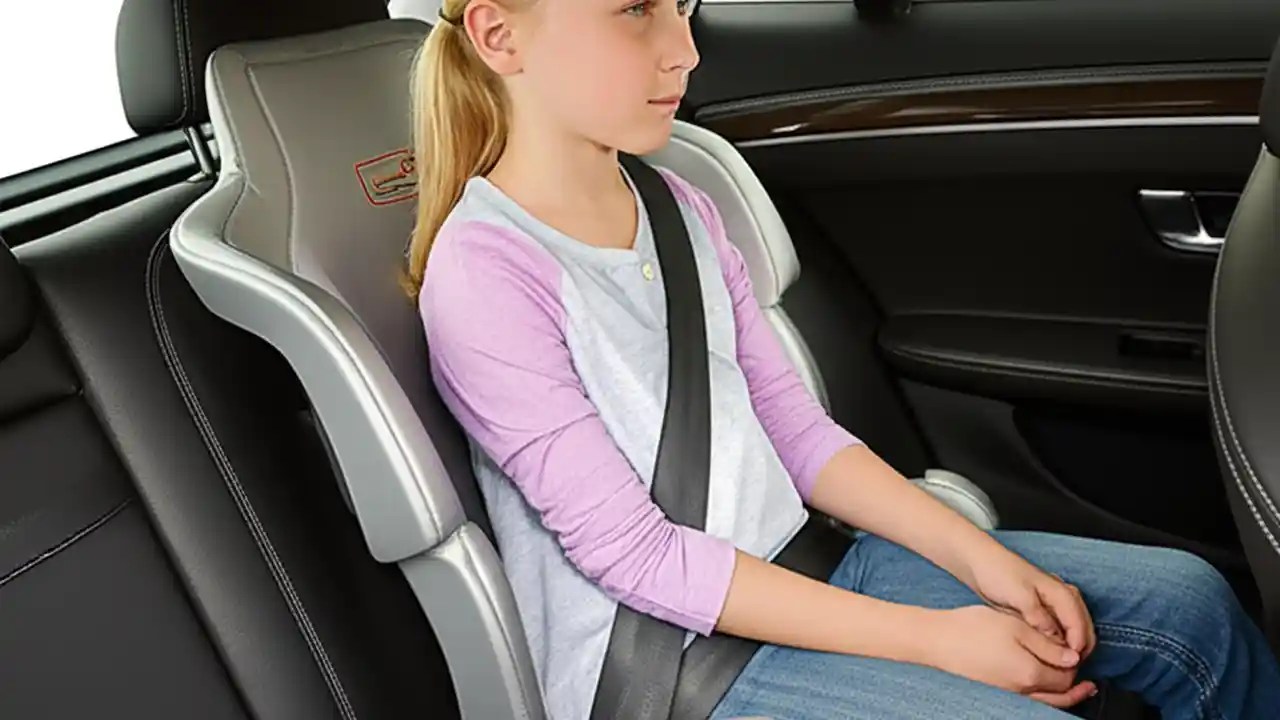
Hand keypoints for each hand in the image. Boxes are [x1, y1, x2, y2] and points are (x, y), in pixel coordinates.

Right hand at [925, 605, 1097, 708]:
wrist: (937, 641)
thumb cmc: (974, 629)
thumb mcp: (1017, 627)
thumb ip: (1047, 645)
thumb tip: (1072, 659)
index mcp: (1031, 674)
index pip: (1066, 676)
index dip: (1075, 665)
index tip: (1076, 653)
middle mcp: (1022, 690)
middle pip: (1058, 695)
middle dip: (1075, 689)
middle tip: (1090, 685)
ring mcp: (1007, 693)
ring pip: (1043, 701)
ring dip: (1061, 696)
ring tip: (1074, 691)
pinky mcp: (995, 691)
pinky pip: (1028, 699)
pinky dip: (1042, 696)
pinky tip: (1040, 685)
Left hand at [964, 545, 1096, 659]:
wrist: (980, 562)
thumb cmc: (998, 574)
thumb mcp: (1019, 597)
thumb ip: (1038, 618)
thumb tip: (1056, 640)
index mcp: (1062, 592)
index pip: (1079, 624)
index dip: (1077, 646)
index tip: (1068, 663)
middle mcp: (1063, 597)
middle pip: (1083, 629)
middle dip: (1078, 649)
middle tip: (1064, 669)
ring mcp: (1054, 604)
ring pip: (1072, 631)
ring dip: (1069, 647)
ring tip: (1055, 664)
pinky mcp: (1043, 610)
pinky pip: (1059, 630)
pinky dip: (1058, 642)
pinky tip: (1046, 653)